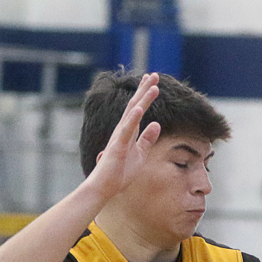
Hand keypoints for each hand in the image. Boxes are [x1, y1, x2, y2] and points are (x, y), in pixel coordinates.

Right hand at [85, 72, 162, 199]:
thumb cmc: (120, 172)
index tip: (153, 82)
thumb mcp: (140, 153)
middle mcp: (122, 130)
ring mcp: (119, 137)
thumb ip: (147, 139)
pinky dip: (132, 119)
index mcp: (128, 132)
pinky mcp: (117, 147)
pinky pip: (126, 131)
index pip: (138, 109)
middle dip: (144, 90)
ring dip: (142, 99)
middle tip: (153, 74)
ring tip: (152, 85)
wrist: (105, 187)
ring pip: (132, 114)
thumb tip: (156, 124)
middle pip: (134, 105)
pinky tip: (139, 108)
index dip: (145, 95)